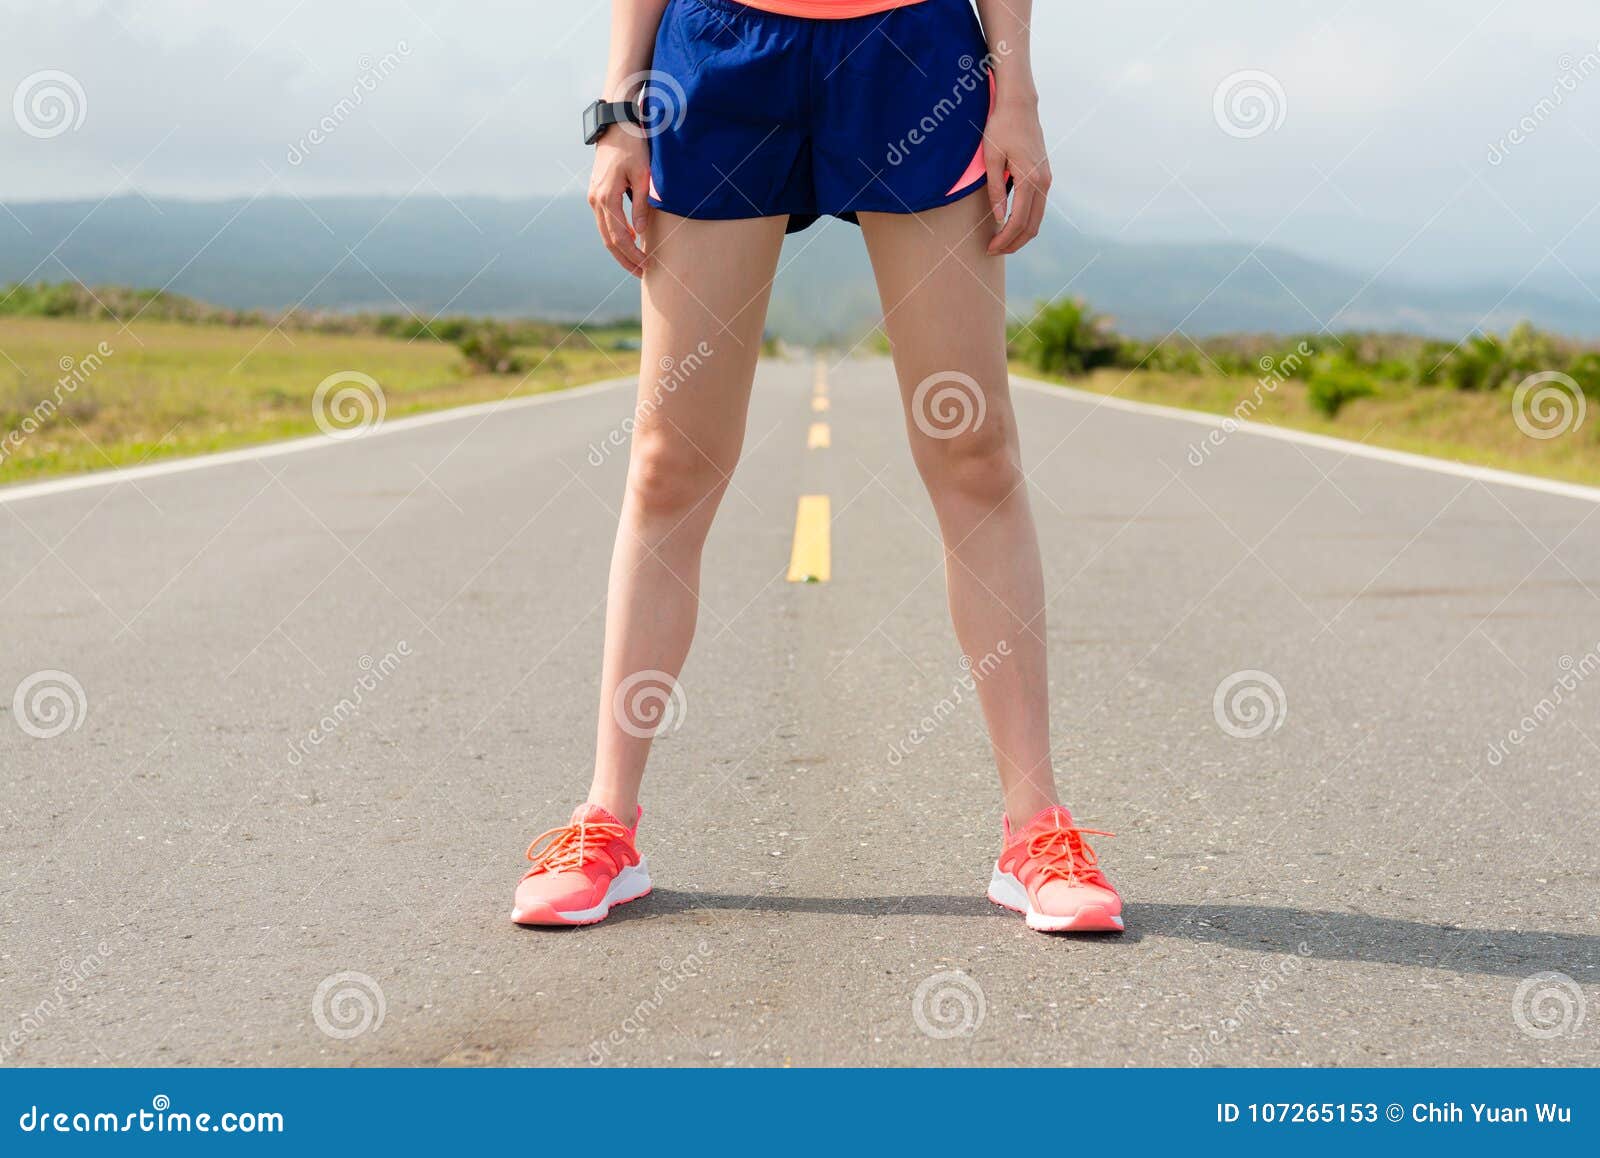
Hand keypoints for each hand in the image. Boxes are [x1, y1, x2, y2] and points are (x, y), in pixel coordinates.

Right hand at [589, 128, 652, 276]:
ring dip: (620, 250)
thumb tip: (640, 233)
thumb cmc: (634, 147)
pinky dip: (616, 235)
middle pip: (609, 240)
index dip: (633, 255)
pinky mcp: (597, 193)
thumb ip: (641, 205)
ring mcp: (594, 197)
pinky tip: (630, 241)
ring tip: (637, 262)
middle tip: (642, 273)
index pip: (619, 237)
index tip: (647, 266)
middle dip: (625, 259)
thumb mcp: (643, 176)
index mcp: (606, 197)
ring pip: (605, 233)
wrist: (616, 125)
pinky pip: (605, 221)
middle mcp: (596, 200)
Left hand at [983, 95, 1050, 255]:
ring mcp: (1047, 179)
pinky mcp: (1045, 176)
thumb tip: (998, 218)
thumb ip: (995, 189)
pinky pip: (1038, 207)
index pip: (1019, 221)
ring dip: (1020, 235)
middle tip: (993, 250)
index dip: (1004, 239)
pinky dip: (1026, 221)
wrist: (1019, 106)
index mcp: (1030, 179)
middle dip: (1013, 243)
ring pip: (1037, 219)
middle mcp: (1043, 182)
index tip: (990, 247)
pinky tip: (1010, 224)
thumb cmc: (1001, 128)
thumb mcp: (991, 158)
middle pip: (1032, 226)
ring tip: (1001, 241)